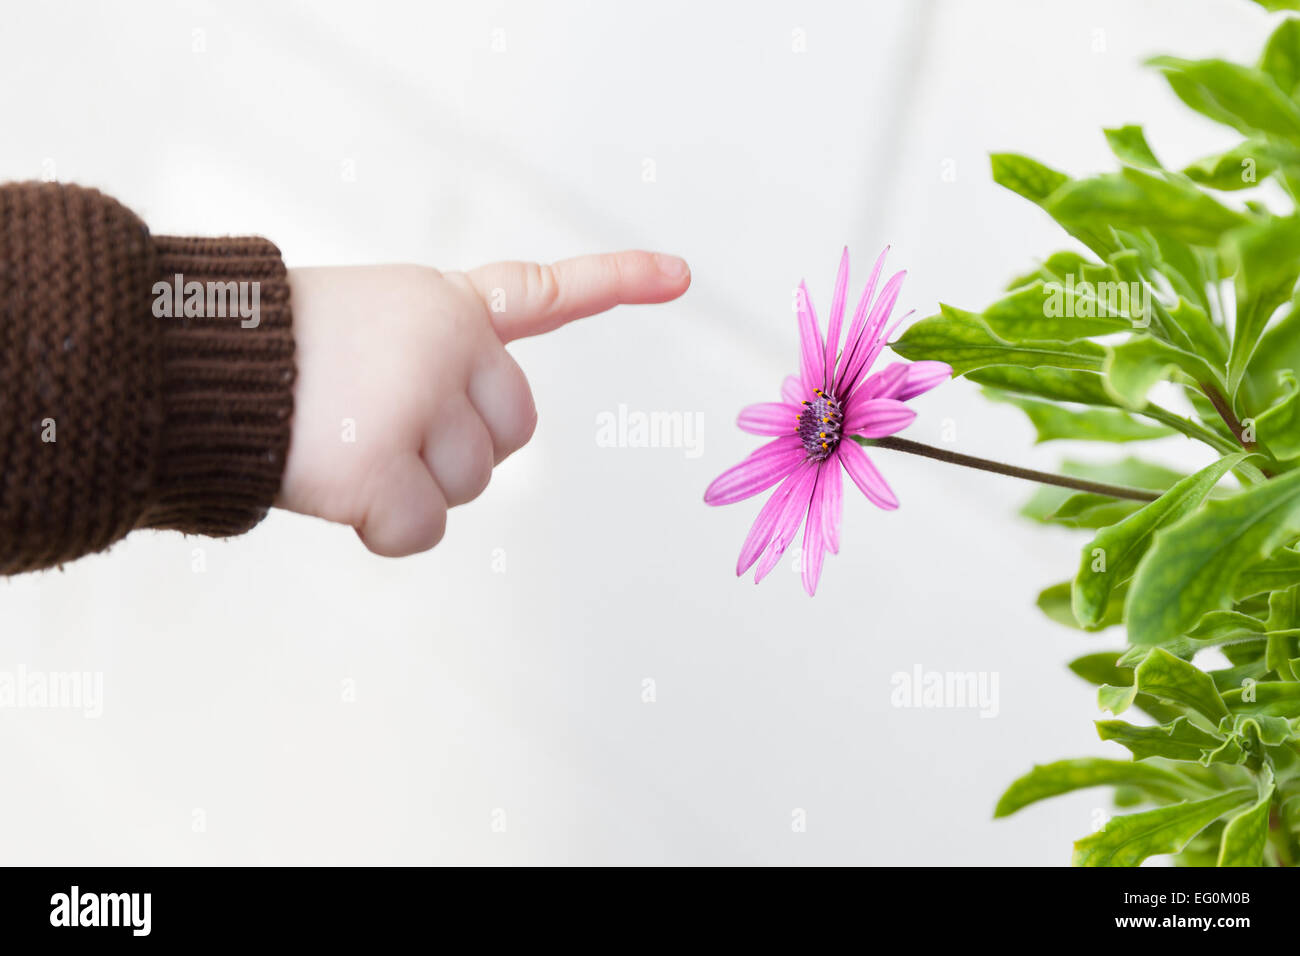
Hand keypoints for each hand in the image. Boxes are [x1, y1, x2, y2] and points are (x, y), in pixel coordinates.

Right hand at [276, 253, 689, 555]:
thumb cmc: (278, 349)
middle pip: (509, 436)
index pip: (545, 292)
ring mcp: (417, 403)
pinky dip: (383, 528)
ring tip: (343, 441)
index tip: (683, 275)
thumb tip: (477, 449)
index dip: (617, 281)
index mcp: (447, 305)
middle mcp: (448, 346)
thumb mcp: (371, 323)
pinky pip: (422, 531)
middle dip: (459, 448)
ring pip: (467, 488)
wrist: (197, 363)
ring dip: (413, 486)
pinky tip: (337, 487)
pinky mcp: (381, 463)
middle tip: (381, 423)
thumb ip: (440, 364)